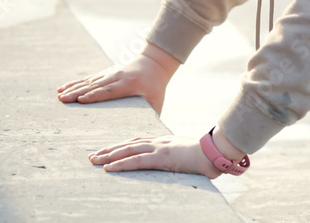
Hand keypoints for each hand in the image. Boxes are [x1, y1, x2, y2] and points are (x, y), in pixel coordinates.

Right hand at [57, 42, 179, 114]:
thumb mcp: (156, 101)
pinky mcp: (105, 73)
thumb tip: (144, 136)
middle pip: (95, 86)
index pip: (110, 91)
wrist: (154, 63)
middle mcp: (117, 77)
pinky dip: (75, 83)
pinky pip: (88, 79)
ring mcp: (110, 73)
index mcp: (129, 84)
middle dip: (77, 92)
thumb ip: (150, 115)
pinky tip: (63, 87)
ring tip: (59, 95)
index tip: (80, 100)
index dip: (95, 96)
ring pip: (89, 82)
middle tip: (63, 99)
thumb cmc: (156, 87)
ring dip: (73, 88)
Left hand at [89, 135, 219, 178]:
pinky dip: (120, 164)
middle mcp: (158, 142)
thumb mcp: (188, 154)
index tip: (108, 150)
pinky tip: (108, 168)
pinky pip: (136, 161)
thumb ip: (178, 156)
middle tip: (93, 155)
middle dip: (109, 150)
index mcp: (164, 141)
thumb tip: (176, 161)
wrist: (216, 152)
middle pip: (128, 144)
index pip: (137, 142)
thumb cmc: (206, 155)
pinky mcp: (161, 158)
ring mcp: (159, 149)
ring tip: (94, 160)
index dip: (121, 145)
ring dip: (109, 155)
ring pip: (128, 151)